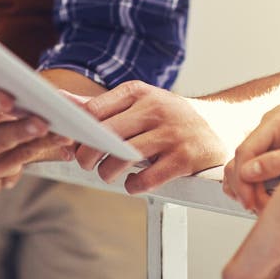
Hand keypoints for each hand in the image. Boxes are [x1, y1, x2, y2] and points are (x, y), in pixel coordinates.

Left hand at [74, 81, 227, 192]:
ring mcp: (171, 132)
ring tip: (109, 173)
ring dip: (108, 172)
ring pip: (124, 157)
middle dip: (87, 155)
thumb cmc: (168, 116)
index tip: (71, 143)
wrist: (218, 124)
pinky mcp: (184, 158)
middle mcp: (155, 108)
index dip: (77, 131)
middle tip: (86, 163)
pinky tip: (134, 183)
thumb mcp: (138, 102)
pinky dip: (133, 186)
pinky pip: (147, 179)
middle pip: (106, 134)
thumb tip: (61, 99)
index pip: (95, 110)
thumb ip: (99, 105)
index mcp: (139, 92)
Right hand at [223, 105, 279, 212]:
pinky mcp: (269, 153)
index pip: (246, 148)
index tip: (250, 203)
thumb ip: (279, 163)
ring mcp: (268, 138)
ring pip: (241, 166)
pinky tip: (263, 201)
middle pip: (240, 158)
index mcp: (279, 118)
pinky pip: (249, 171)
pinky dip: (251, 188)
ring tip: (263, 207)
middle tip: (258, 209)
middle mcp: (270, 124)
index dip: (242, 178)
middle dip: (245, 186)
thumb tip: (247, 171)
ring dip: (247, 189)